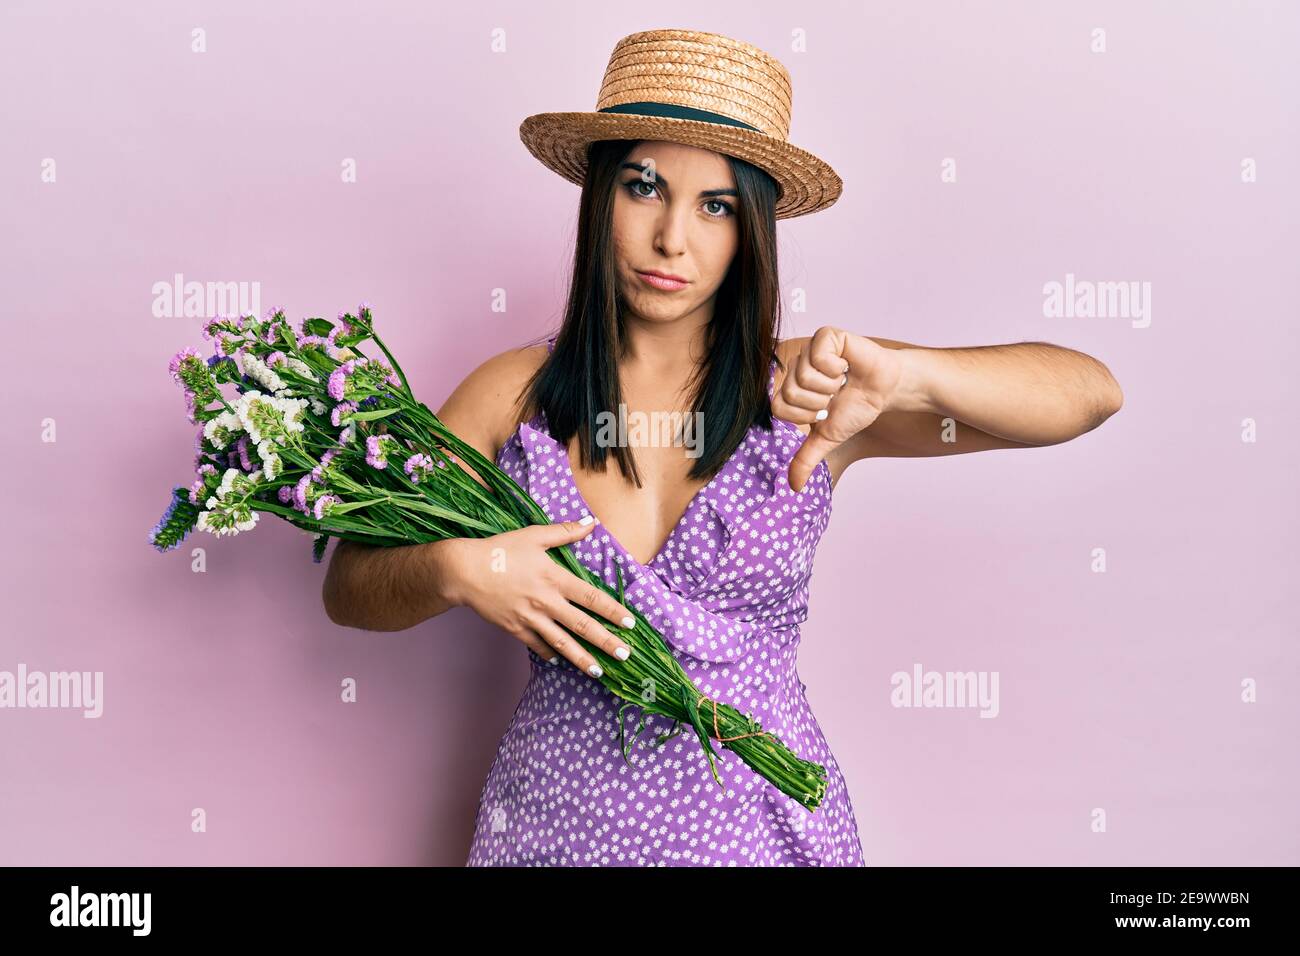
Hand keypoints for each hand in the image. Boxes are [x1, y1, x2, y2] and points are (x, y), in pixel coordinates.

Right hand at [441, 518, 635, 677]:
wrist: (464, 571)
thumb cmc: (500, 550)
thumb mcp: (534, 535)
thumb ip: (565, 532)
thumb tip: (592, 522)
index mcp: (554, 578)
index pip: (591, 598)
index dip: (613, 611)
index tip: (630, 623)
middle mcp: (546, 601)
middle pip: (582, 625)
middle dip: (606, 641)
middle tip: (625, 654)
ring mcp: (530, 618)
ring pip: (561, 642)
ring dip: (581, 658)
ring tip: (599, 671)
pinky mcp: (514, 628)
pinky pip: (536, 645)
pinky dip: (549, 654)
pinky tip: (560, 661)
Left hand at [774, 327, 904, 491]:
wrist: (886, 390)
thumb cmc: (857, 407)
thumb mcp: (828, 437)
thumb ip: (807, 458)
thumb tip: (794, 487)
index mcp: (790, 389)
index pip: (779, 407)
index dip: (805, 415)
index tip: (824, 411)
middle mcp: (795, 368)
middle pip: (790, 392)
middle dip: (820, 402)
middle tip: (835, 395)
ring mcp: (809, 350)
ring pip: (803, 376)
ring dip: (831, 385)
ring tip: (842, 381)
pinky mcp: (826, 336)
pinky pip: (819, 356)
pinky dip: (838, 367)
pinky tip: (847, 366)